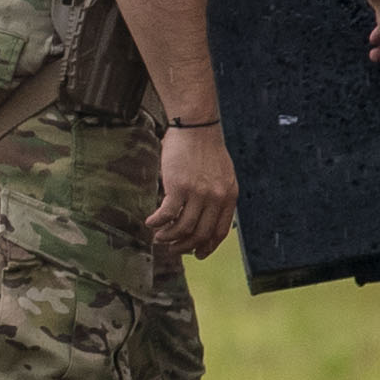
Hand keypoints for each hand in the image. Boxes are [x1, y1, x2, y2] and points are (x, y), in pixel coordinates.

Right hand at [146, 121, 240, 258]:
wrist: (196, 126)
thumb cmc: (205, 147)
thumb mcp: (222, 174)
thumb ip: (218, 194)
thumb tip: (207, 214)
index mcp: (229, 196)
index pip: (219, 231)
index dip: (207, 246)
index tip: (197, 254)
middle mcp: (216, 198)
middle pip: (200, 234)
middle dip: (184, 246)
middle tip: (172, 249)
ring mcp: (198, 194)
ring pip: (183, 228)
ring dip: (169, 237)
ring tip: (159, 237)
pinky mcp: (179, 187)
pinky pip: (167, 214)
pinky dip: (157, 222)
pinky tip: (150, 222)